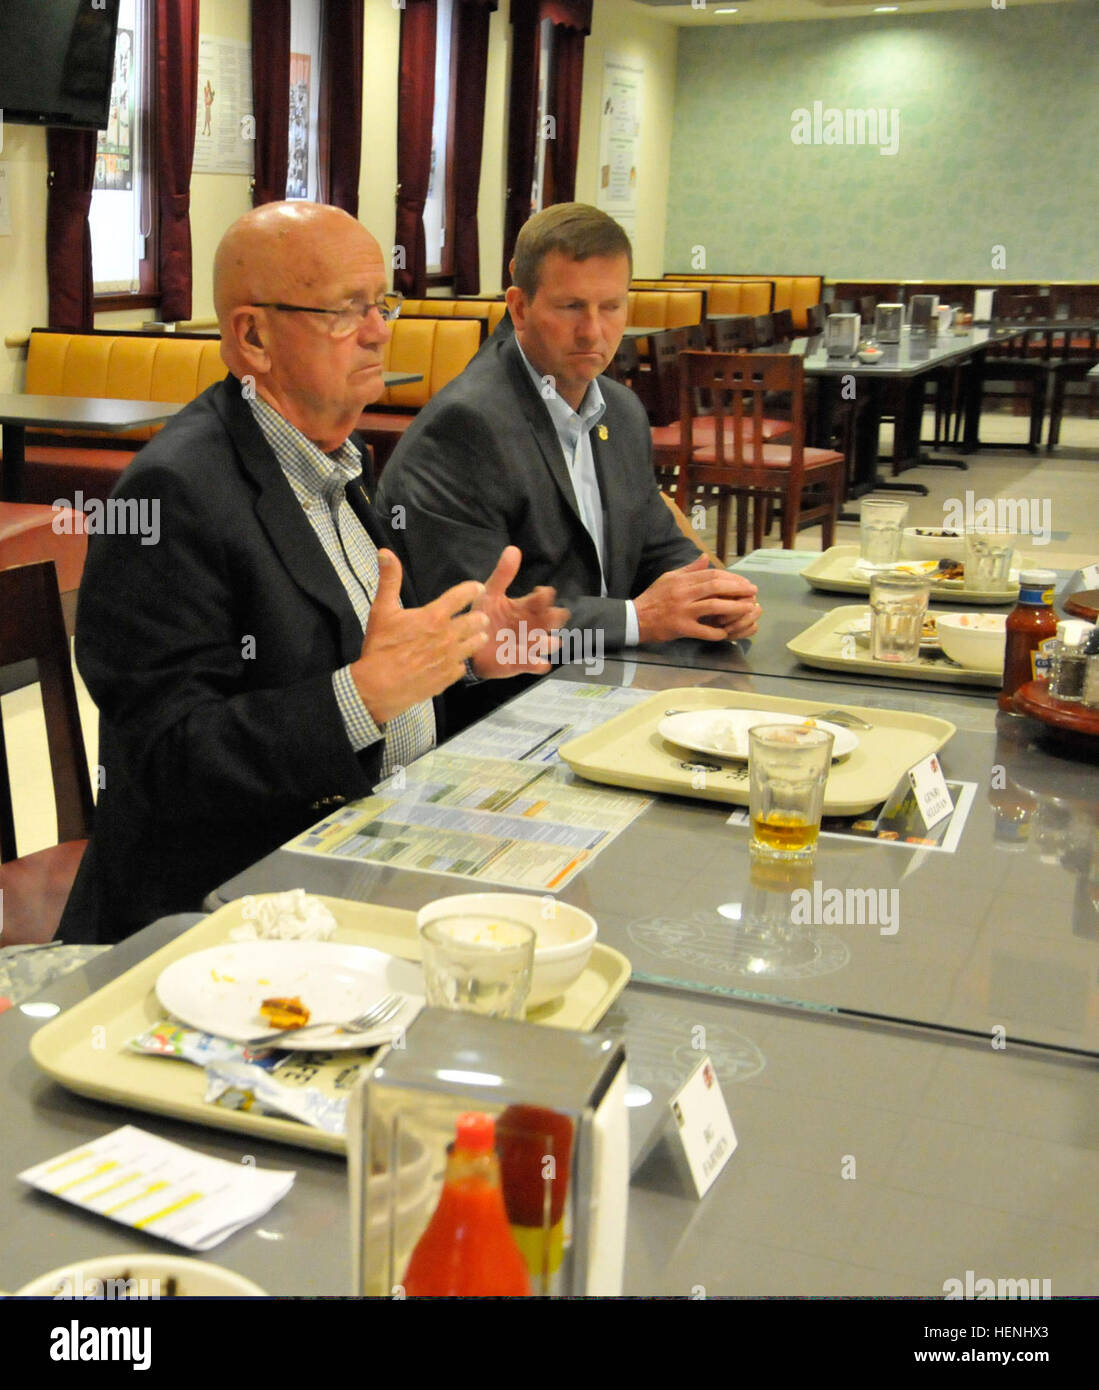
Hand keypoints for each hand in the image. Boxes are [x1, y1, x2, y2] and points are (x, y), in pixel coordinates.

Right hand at [351, 550, 487, 723]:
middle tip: (480, 616)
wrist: (380, 686)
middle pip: (476, 621)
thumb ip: (388, 580)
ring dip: (477, 638)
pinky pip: (463, 666)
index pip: (461, 596)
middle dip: (479, 617)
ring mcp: (451, 658)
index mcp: (434, 616)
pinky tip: (458, 661)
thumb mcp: (382, 610)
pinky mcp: (449, 677)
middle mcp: (448, 636)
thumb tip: (385, 552)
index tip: (478, 588)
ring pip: (475, 644)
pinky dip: (461, 662)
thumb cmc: (381, 647)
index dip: (472, 590)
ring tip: (479, 636)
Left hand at [471, 545, 570, 678]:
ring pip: (549, 644)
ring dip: (546, 642)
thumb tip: (514, 549)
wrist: (467, 643)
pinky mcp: (521, 663)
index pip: (543, 599)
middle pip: (552, 621)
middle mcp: (532, 626)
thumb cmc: (483, 617)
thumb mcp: (490, 594)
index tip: (541, 593)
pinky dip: (537, 664)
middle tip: (551, 615)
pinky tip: (536, 662)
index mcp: (526, 607)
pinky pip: (536, 665)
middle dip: (554, 618)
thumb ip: (503, 574)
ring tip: (540, 640)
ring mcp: (528, 645)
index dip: (544, 596)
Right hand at [633, 555, 760, 643]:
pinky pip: (703, 630)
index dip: (731, 577)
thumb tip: (705, 557)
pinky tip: (727, 633)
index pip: (711, 574)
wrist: (635, 618)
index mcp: (682, 580)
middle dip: (737, 588)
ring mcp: (682, 610)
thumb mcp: (669, 578)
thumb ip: (689, 569)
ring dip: (734, 607)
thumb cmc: (653, 598)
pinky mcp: (680, 627)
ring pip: (713, 606)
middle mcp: (683, 593)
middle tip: (752, 592)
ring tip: (748, 609)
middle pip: (715, 586)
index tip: (744, 582)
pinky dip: (717, 632)